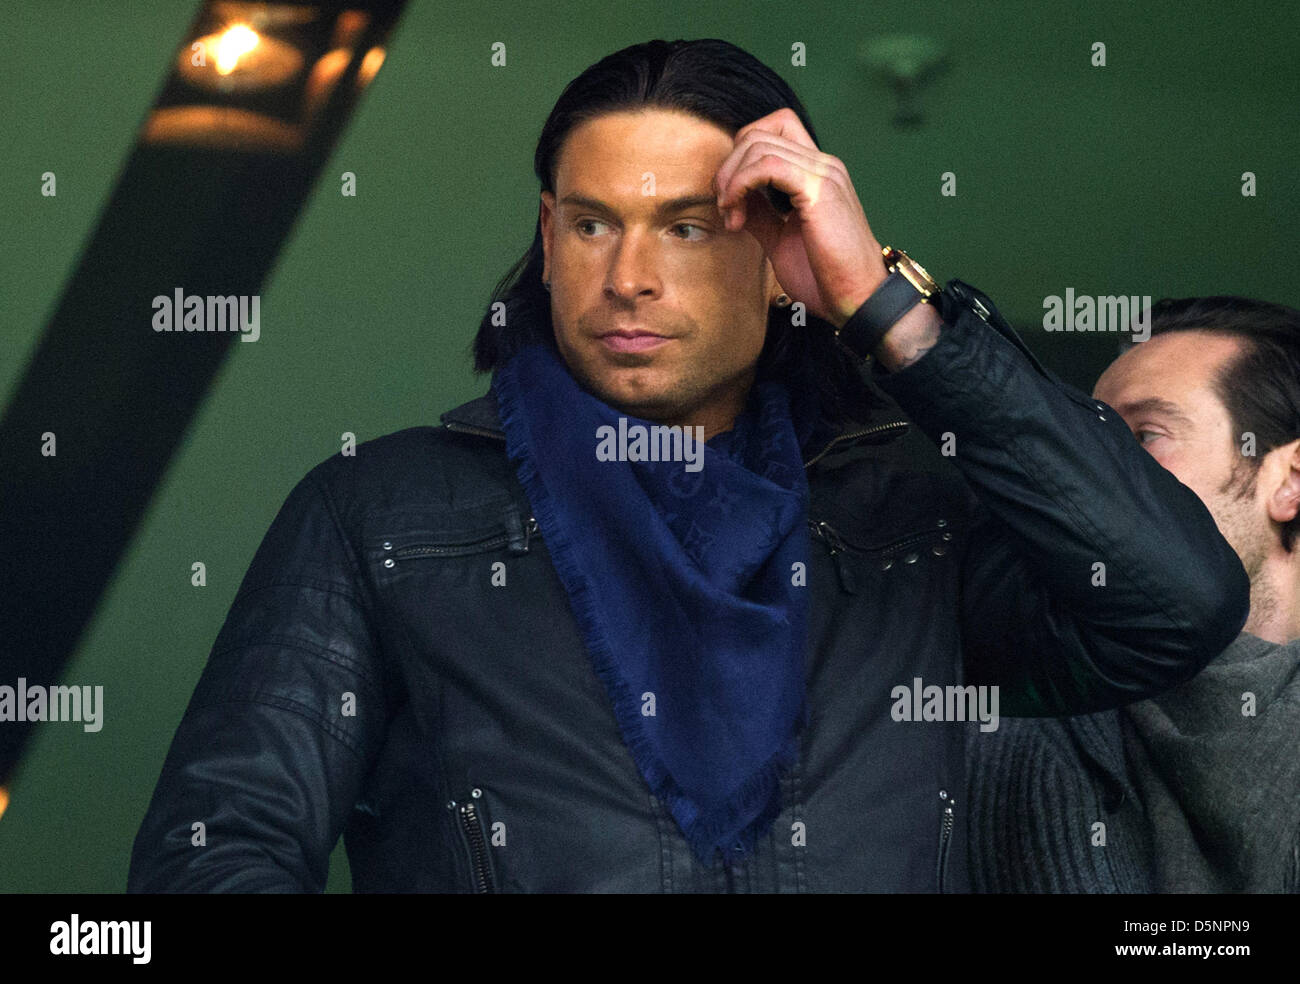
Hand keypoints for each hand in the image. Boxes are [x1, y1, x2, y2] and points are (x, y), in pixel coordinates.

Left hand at [714, 108, 886, 327]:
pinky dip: (741, 185)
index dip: (741, 154)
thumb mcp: (781, 240)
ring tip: (731, 216)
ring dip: (731, 179)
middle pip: (759, 133)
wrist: (859, 299)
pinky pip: (767, 165)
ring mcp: (823, 173)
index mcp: (817, 173)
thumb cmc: (825, 277)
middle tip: (723, 207)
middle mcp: (822, 164)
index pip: (774, 129)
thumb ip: (761, 214)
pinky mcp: (818, 190)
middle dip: (728, 167)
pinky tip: (737, 216)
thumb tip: (734, 200)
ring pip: (759, 145)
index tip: (730, 196)